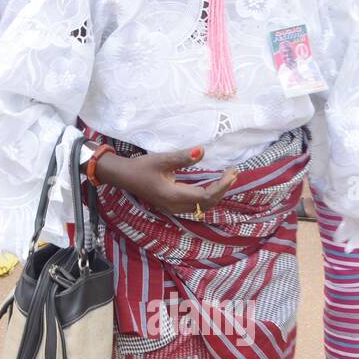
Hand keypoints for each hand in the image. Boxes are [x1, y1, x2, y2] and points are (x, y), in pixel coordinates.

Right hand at [97, 146, 236, 216]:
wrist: (124, 177)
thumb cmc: (142, 167)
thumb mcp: (162, 160)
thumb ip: (183, 157)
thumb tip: (202, 150)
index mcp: (173, 196)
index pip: (205, 196)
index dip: (221, 186)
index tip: (231, 172)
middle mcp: (175, 206)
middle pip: (207, 203)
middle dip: (223, 189)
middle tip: (234, 172)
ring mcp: (174, 208)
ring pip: (203, 206)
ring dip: (217, 193)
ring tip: (228, 178)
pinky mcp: (173, 205)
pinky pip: (197, 204)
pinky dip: (209, 195)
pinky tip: (214, 184)